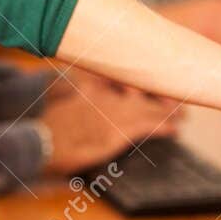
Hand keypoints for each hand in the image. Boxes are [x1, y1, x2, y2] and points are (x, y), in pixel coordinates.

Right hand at [41, 84, 178, 175]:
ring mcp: (113, 114)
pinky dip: (163, 128)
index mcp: (90, 86)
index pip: (122, 79)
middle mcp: (106, 96)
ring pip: (148, 109)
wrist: (36, 140)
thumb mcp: (53, 98)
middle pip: (140, 92)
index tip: (148, 85)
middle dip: (159, 95)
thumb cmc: (39, 125)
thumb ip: (68, 90)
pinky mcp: (117, 133)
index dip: (139, 83)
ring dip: (167, 112)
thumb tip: (78, 86)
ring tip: (183, 115)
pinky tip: (175, 130)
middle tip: (178, 99)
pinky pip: (148, 128)